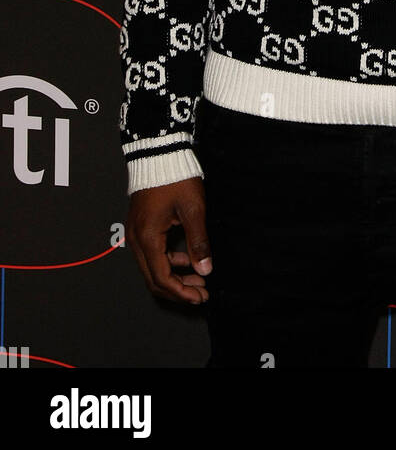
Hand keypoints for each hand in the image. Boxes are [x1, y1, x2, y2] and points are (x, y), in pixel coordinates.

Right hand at [126, 177, 211, 305]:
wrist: (159, 152)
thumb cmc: (175, 177)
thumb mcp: (192, 209)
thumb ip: (198, 241)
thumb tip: (205, 268)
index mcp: (148, 237)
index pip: (162, 278)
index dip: (182, 292)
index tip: (200, 297)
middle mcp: (137, 239)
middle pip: (154, 278)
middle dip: (178, 290)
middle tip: (201, 293)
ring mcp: (136, 233)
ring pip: (152, 268)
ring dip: (174, 277)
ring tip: (198, 278)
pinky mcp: (141, 226)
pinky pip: (152, 253)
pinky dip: (168, 262)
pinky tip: (186, 259)